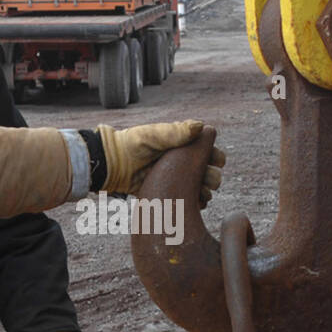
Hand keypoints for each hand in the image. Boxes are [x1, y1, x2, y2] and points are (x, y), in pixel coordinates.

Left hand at [97, 121, 225, 204]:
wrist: (113, 165)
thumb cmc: (132, 145)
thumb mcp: (154, 136)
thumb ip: (176, 132)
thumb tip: (201, 127)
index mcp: (179, 144)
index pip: (204, 149)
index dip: (214, 155)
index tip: (218, 161)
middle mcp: (179, 161)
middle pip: (206, 169)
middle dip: (212, 176)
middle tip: (211, 182)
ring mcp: (174, 177)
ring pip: (198, 186)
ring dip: (206, 191)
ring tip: (205, 195)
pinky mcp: (168, 192)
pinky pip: (187, 198)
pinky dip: (195, 202)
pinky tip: (198, 204)